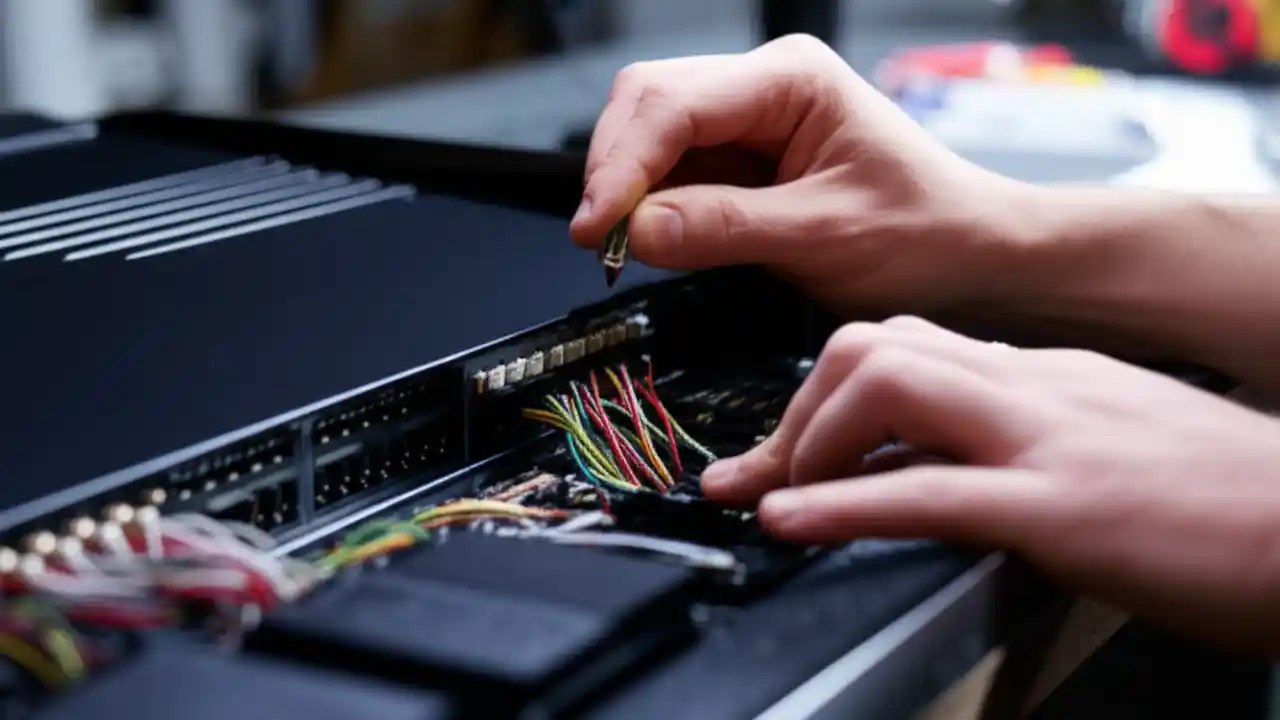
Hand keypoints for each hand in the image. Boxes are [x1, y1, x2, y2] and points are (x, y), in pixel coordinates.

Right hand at [571, 35, 1031, 316]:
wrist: (969, 258)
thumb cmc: (924, 233)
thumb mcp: (826, 236)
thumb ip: (726, 228)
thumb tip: (634, 230)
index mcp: (791, 78)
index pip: (676, 104)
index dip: (623, 165)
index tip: (594, 226)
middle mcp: (761, 86)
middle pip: (647, 104)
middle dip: (613, 169)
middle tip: (596, 240)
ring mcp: (746, 121)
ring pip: (649, 136)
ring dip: (624, 189)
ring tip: (618, 245)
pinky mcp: (739, 162)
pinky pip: (670, 173)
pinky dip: (647, 206)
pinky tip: (645, 237)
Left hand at [702, 316, 1279, 653]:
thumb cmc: (1222, 499)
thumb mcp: (1107, 444)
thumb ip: (1023, 438)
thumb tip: (940, 462)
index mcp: (1043, 373)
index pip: (905, 344)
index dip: (826, 390)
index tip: (790, 440)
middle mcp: (1034, 386)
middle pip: (876, 343)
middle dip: (802, 407)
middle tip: (773, 469)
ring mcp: (1045, 438)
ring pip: (888, 387)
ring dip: (810, 441)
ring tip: (779, 493)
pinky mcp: (1062, 507)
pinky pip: (928, 493)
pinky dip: (840, 504)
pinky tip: (790, 520)